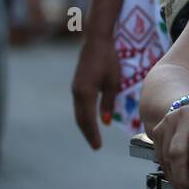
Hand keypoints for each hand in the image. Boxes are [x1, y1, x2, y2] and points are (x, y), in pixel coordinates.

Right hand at [71, 33, 123, 149]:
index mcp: (85, 93)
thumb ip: (108, 102)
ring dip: (85, 125)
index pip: (88, 119)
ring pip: (78, 112)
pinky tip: (90, 120)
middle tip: (95, 146)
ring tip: (93, 136)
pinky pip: (79, 105)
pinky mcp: (77, 85)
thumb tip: (105, 122)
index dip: (93, 133)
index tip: (97, 146)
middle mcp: (77, 93)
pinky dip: (84, 115)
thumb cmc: (109, 60)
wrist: (96, 41)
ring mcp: (75, 88)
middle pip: (80, 118)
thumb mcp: (113, 82)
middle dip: (88, 133)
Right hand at [149, 99, 188, 188]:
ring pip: (166, 155)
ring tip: (185, 188)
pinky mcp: (157, 131)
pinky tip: (176, 178)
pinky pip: (159, 156)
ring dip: (175, 175)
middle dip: (183, 173)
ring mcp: (168, 123)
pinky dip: (167, 170)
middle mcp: (184, 115)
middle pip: (178, 149)